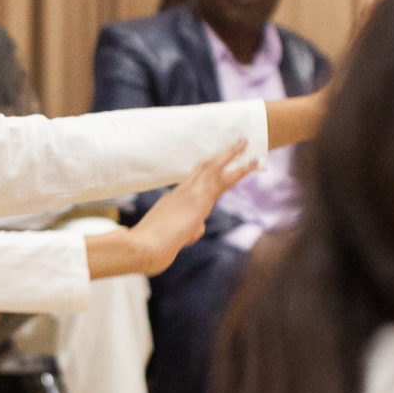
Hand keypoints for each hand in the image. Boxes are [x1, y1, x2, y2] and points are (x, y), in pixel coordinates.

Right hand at [85, 142, 250, 279]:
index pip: (191, 183)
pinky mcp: (199, 199)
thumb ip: (185, 232)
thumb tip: (195, 229)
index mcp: (171, 202)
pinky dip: (238, 169)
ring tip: (245, 142)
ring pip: (213, 168)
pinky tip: (252, 162)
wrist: (141, 248)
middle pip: (202, 170)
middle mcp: (180, 194)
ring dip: (230, 154)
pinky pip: (222, 179)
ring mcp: (189, 195)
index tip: (214, 161)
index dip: (204, 172)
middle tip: (235, 144)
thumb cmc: (149, 250)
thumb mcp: (170, 240)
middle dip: (219, 156)